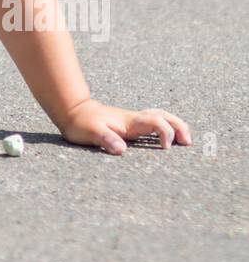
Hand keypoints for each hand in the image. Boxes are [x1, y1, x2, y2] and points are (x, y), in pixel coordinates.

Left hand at [59, 98, 191, 154]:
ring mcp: (133, 120)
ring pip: (160, 116)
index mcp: (129, 122)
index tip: (166, 148)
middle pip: (163, 115)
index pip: (155, 122)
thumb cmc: (82, 124)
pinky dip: (165, 126)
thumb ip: (107, 139)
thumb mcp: (91, 133)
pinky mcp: (130, 124)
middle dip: (179, 126)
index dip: (165, 132)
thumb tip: (122, 150)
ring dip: (174, 125)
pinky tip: (168, 137)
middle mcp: (134, 119)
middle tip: (189, 142)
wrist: (73, 111)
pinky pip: (153, 121)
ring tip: (185, 140)